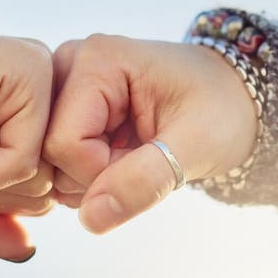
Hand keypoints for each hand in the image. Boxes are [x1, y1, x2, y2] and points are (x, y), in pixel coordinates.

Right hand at [44, 34, 257, 233]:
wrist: (230, 96)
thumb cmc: (220, 110)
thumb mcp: (194, 146)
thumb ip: (144, 181)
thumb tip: (90, 219)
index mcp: (98, 58)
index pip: (63, 142)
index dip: (100, 172)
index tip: (147, 158)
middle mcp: (69, 61)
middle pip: (47, 149)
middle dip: (92, 174)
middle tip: (139, 157)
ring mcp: (63, 80)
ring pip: (46, 157)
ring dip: (89, 175)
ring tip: (132, 153)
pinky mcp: (64, 100)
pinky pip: (53, 155)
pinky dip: (85, 171)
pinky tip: (117, 155)